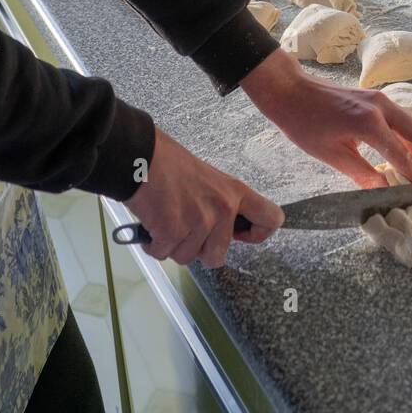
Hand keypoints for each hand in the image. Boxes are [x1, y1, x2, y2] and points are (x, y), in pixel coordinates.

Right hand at [124, 127, 283, 267]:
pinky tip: (152, 221)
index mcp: (234, 192)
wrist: (141, 155)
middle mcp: (222, 209)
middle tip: (184, 226)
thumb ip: (220, 203)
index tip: (242, 234)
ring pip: (187, 257)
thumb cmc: (169, 163)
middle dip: (198, 249)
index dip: (257, 233)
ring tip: (166, 216)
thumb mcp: (208, 178)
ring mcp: (199, 222)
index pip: (270, 218)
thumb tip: (221, 229)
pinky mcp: (173, 232)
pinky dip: (153, 244)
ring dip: (172, 244)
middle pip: (218, 256)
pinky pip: (163, 253)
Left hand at [241, 48, 411, 187]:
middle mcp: (381, 106)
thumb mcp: (332, 155)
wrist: (290, 90)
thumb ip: (363, 174)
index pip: (403, 156)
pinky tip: (409, 154)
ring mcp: (380, 98)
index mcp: (369, 123)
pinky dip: (411, 137)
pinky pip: (402, 118)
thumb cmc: (304, 123)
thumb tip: (385, 192)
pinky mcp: (376, 97)